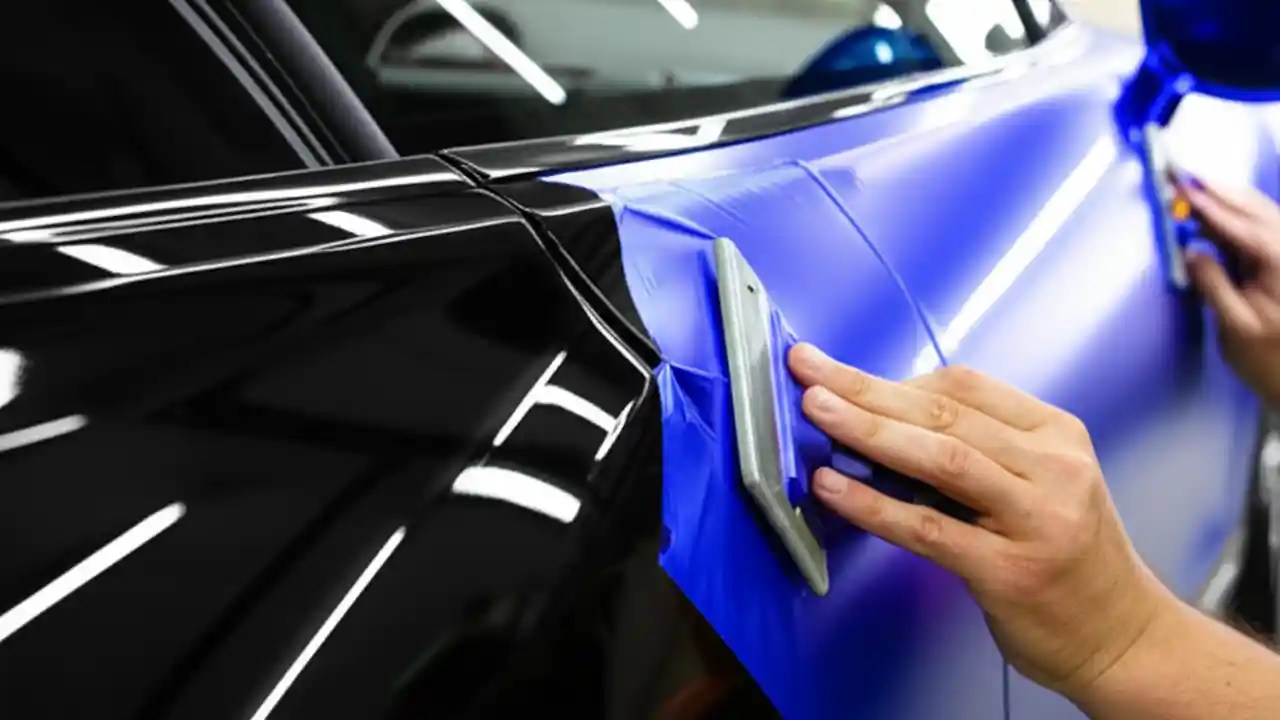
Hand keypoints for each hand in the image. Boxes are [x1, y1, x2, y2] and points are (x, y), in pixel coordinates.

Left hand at [787, 344, 1180, 700]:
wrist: (1123, 638)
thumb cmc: (1067, 555)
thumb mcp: (1041, 483)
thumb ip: (978, 449)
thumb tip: (879, 419)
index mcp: (1056, 434)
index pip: (964, 386)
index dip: (892, 375)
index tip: (837, 369)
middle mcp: (1053, 467)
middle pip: (944, 414)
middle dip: (866, 388)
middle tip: (809, 370)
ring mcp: (1035, 519)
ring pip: (940, 459)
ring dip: (868, 430)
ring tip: (817, 411)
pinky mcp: (1010, 572)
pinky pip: (928, 529)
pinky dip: (874, 505)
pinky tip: (834, 489)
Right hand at [1184, 179, 1279, 404]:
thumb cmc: (1268, 361)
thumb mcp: (1235, 328)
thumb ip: (1213, 285)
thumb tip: (1191, 251)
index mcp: (1278, 264)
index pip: (1237, 224)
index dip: (1207, 203)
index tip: (1180, 183)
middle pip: (1252, 208)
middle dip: (1217, 189)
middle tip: (1182, 170)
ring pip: (1260, 212)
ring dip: (1227, 196)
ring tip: (1195, 181)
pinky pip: (1262, 226)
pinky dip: (1238, 212)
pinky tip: (1220, 209)